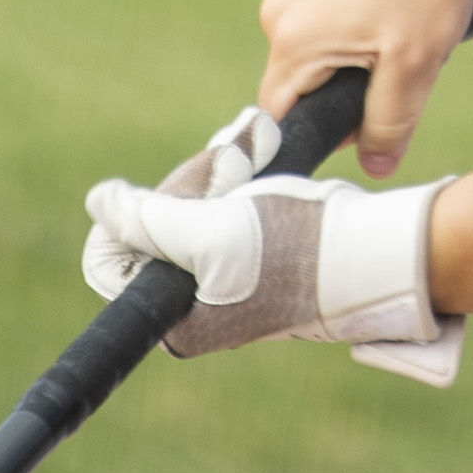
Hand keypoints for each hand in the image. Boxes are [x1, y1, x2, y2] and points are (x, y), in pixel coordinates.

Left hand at [81, 109, 462, 385]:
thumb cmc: (296, 247)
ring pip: (190, 204)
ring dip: (219, 170)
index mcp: (177, 320)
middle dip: (191, 182)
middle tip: (231, 167)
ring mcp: (224, 277)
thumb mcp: (210, 234)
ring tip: (253, 152)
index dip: (139, 210)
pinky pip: (222, 201)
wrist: (373, 250)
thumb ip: (147, 221)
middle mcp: (195, 306)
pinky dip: (237, 174)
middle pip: (154, 223)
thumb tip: (98, 203)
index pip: (116, 255)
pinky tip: (260, 154)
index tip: (183, 191)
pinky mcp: (252, 251)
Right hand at [254, 0, 472, 179]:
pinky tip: (401, 6)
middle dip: (351, 94)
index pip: (280, 119)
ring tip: (407, 31)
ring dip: (362, 62)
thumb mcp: (414, 64)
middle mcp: (278, 14)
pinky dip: (363, 31)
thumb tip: (374, 167)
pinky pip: (329, 25)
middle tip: (404, 72)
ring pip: (322, 56)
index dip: (317, 139)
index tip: (358, 136)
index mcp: (292, 41)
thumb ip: (389, 123)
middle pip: (303, 88)